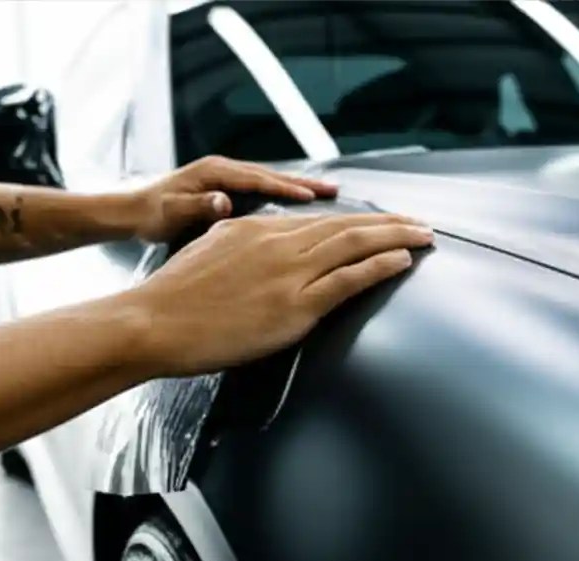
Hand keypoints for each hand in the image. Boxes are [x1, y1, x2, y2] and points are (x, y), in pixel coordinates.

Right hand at [125, 213, 432, 376]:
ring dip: (396, 236)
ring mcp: (289, 273)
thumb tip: (258, 242)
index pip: (319, 220)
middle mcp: (277, 242)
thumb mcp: (207, 251)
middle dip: (389, 222)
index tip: (381, 222)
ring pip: (355, 243)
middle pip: (346, 225)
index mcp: (256, 228)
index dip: (357, 220)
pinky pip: (349, 278)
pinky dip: (380, 264)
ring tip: (425, 235)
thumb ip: (239, 242)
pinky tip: (403, 258)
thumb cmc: (172, 298)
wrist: (153, 322)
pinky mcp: (295, 305)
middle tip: (420, 222)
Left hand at [130, 155, 337, 243]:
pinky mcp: (223, 188)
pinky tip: (295, 204)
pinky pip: (259, 190)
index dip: (286, 188)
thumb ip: (197, 206)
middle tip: (335, 190)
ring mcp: (224, 177)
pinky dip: (280, 194)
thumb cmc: (149, 215)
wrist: (129, 213)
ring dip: (295, 187)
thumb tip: (224, 201)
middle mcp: (222, 169)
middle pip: (270, 175)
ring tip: (324, 195)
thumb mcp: (171, 212)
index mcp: (214, 172)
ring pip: (268, 181)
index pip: (258, 179)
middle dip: (303, 183)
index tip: (313, 198)